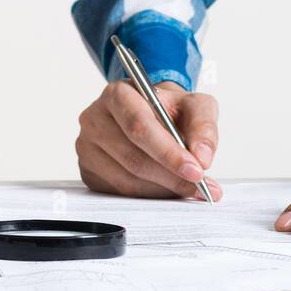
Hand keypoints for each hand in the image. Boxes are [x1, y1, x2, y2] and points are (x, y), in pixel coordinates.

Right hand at [75, 80, 220, 199]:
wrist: (151, 113)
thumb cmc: (169, 109)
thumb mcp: (194, 105)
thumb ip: (203, 126)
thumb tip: (202, 157)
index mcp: (117, 94)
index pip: (139, 127)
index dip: (168, 153)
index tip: (196, 171)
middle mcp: (95, 119)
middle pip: (133, 158)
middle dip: (171, 177)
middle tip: (200, 186)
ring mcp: (87, 147)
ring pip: (127, 181)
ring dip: (163, 190)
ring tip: (188, 188)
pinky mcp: (88, 170)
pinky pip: (119, 193)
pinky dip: (148, 196)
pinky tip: (165, 188)